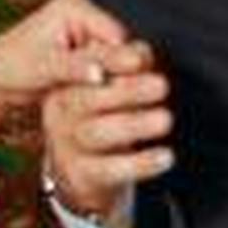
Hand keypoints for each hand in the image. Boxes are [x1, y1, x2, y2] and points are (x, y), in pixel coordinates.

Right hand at [33, 0, 175, 219]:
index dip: (109, 60)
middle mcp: (62, 112)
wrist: (81, 173)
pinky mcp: (82, 175)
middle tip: (162, 86)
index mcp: (67, 83)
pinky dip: (141, 163)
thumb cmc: (104, 117)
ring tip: (165, 120)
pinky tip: (166, 156)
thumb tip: (143, 53)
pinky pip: (110, 169)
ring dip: (135, 124)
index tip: (138, 59)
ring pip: (97, 132)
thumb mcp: (110, 87)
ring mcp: (68, 145)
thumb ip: (126, 65)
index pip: (84, 66)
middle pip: (87, 99)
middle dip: (128, 91)